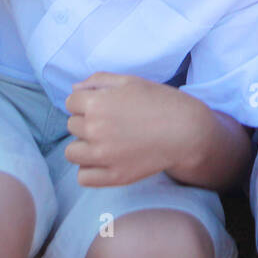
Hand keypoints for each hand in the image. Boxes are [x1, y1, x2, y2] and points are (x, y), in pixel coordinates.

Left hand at [64, 73, 201, 186]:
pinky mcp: (113, 176)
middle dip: (86, 121)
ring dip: (83, 146)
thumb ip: (99, 80)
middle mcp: (95, 129)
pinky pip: (83, 177)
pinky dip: (89, 169)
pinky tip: (104, 160)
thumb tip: (75, 88)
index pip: (71, 102)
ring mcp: (103, 156)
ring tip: (104, 142)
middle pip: (72, 125)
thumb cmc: (160, 102)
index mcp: (97, 103)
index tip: (103, 105)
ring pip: (72, 152)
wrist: (186, 130)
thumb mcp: (130, 81)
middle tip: (110, 122)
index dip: (86, 101)